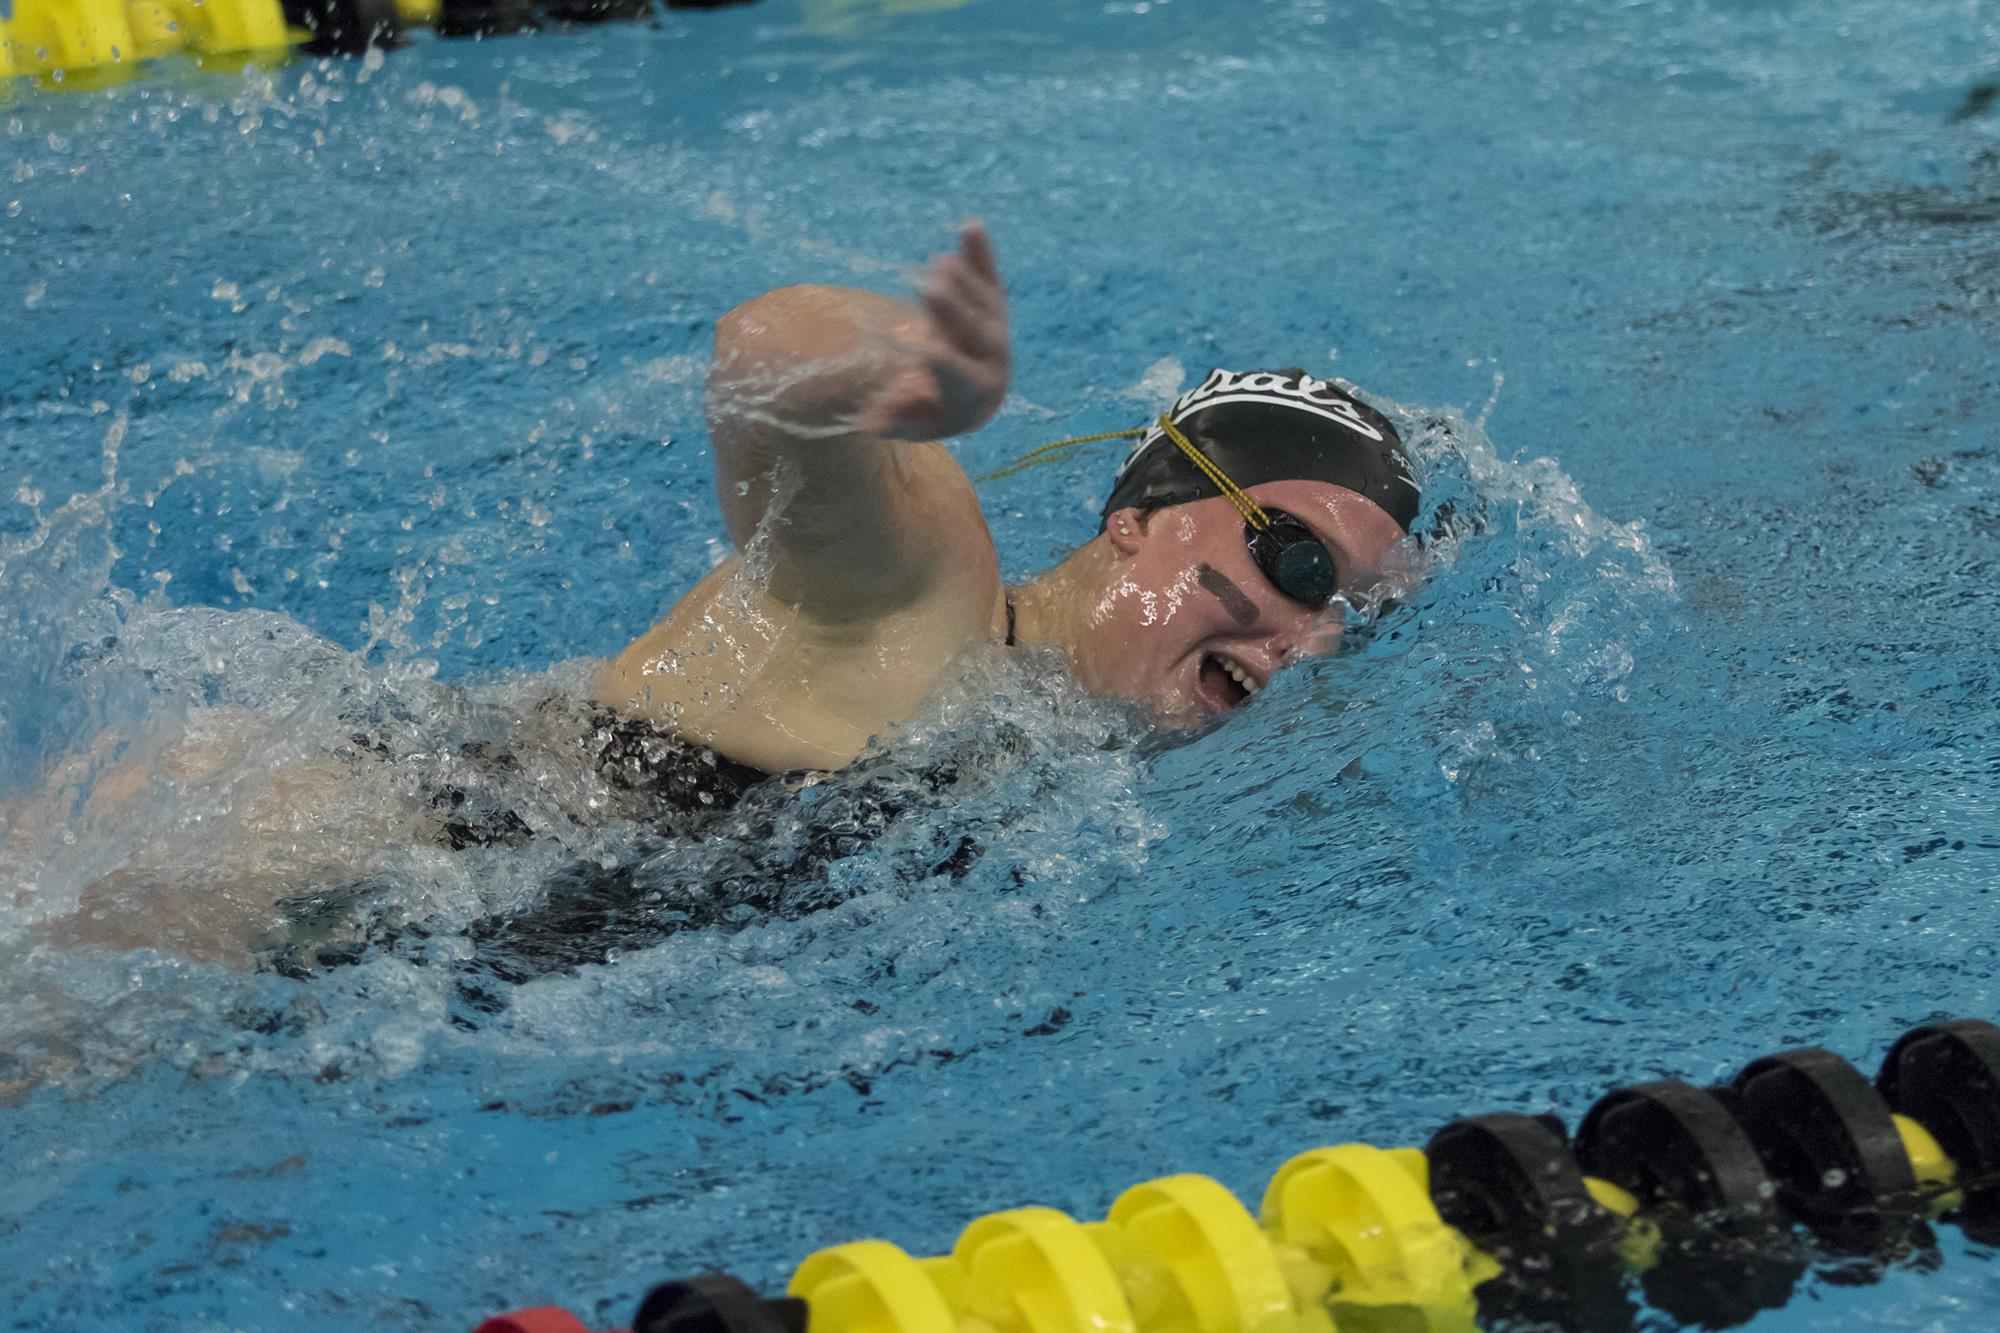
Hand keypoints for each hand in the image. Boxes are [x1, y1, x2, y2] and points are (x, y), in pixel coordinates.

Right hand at [863, 220, 1011, 441]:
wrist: (978, 392)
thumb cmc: (936, 407)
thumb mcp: (917, 421)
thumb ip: (896, 421)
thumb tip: (869, 425)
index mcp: (975, 388)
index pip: (954, 369)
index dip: (935, 356)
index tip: (913, 342)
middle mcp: (994, 355)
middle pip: (974, 329)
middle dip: (951, 309)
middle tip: (928, 287)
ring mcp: (997, 324)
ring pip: (983, 300)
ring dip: (963, 279)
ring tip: (940, 262)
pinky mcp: (995, 300)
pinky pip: (988, 273)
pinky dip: (979, 251)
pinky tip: (969, 226)